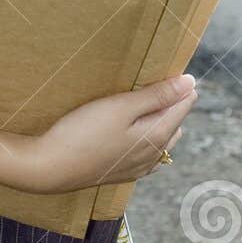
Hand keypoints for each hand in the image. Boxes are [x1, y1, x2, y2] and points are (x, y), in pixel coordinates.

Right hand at [20, 72, 198, 193]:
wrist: (50, 167)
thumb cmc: (83, 132)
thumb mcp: (121, 107)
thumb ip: (157, 96)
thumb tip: (191, 83)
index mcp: (157, 136)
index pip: (183, 105)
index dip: (180, 85)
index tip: (168, 68)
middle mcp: (153, 155)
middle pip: (174, 122)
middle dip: (171, 102)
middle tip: (155, 80)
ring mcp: (138, 168)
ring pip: (162, 139)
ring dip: (159, 120)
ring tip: (145, 101)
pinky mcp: (121, 173)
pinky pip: (147, 155)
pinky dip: (147, 139)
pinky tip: (137, 134)